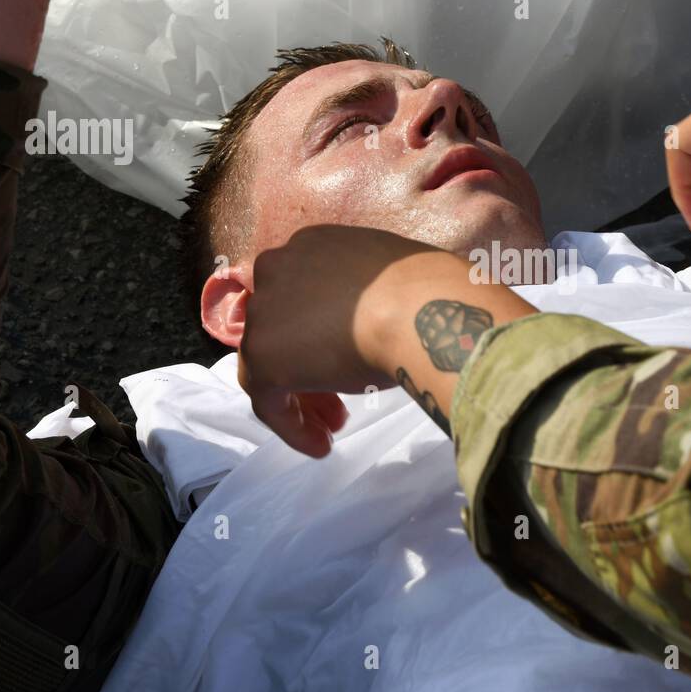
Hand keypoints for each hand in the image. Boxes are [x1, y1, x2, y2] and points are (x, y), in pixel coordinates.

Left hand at [236, 225, 465, 457]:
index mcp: (312, 245)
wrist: (420, 309)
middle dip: (308, 369)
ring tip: (333, 430)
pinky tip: (322, 446)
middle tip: (340, 404)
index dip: (321, 334)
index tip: (347, 362)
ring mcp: (265, 311)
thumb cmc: (427, 293)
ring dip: (301, 400)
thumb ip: (370, 296)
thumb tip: (382, 320)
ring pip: (269, 365)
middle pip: (280, 329)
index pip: (301, 297)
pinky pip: (267, 401)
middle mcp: (279, 268)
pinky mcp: (263, 355)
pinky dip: (291, 426)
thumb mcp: (392, 281)